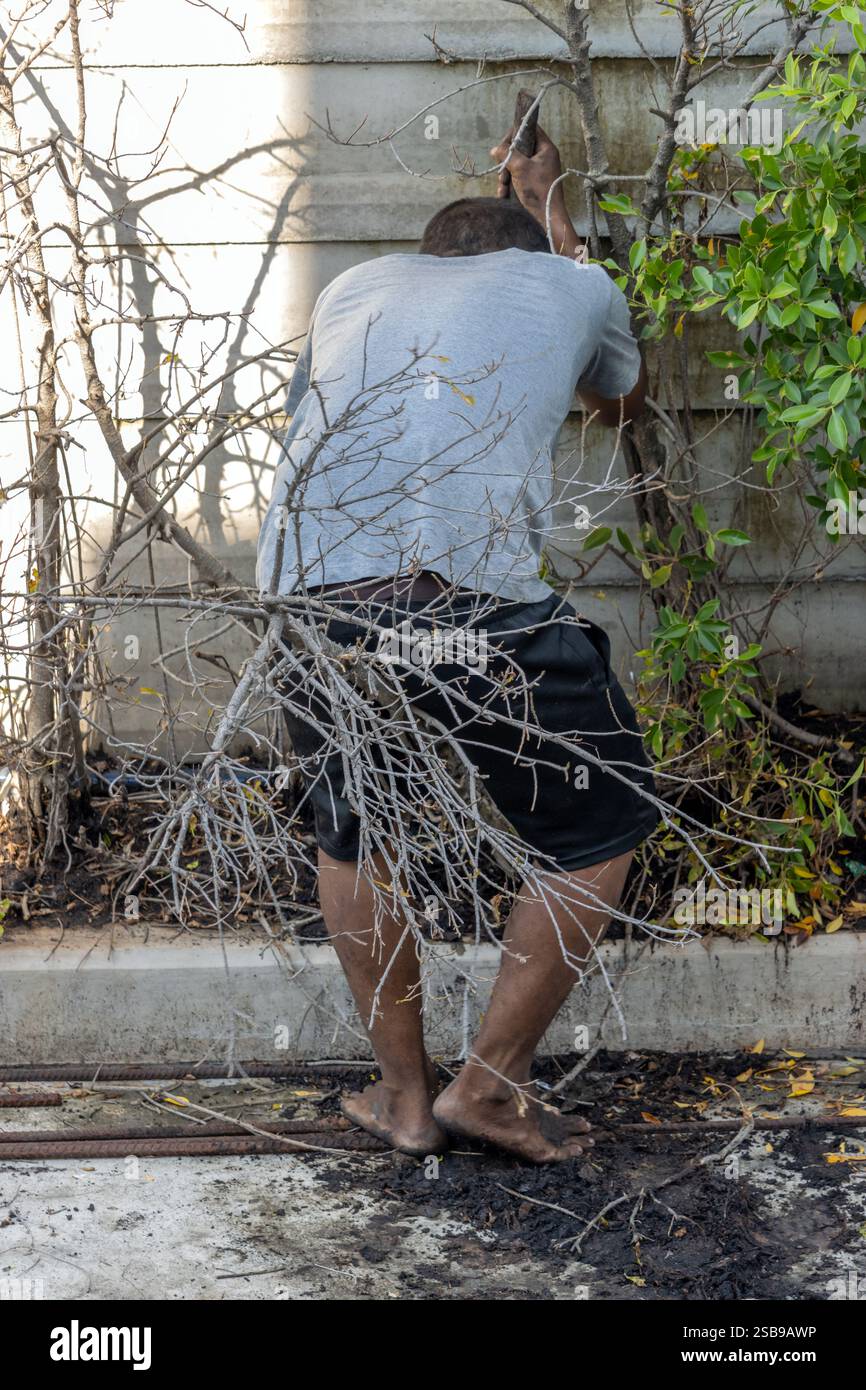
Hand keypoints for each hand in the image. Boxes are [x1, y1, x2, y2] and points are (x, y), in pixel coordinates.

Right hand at [490, 123, 581, 256]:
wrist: (547, 216)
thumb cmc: (538, 189)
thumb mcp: (520, 168)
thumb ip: (507, 154)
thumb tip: (494, 149)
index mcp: (545, 148)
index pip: (529, 129)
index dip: (514, 134)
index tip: (504, 146)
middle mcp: (542, 156)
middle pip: (519, 147)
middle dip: (507, 161)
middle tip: (502, 173)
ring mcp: (537, 169)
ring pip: (515, 163)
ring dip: (505, 175)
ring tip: (503, 187)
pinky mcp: (532, 181)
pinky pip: (517, 176)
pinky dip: (509, 183)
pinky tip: (504, 193)